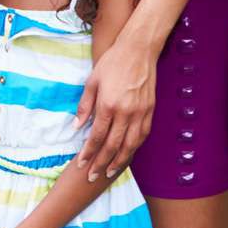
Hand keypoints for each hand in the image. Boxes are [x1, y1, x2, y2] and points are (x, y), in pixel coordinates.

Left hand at [74, 32, 156, 181]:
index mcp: (108, 105)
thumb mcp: (92, 81)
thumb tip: (77, 126)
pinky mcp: (150, 112)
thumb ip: (85, 106)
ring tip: (109, 172)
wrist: (138, 51)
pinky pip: (142, 136)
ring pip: (130, 146)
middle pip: (112, 146)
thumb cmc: (112, 63)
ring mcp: (140, 113)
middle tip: (92, 176)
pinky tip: (127, 155)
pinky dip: (134, 149)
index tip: (81, 163)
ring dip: (119, 161)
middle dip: (101, 164)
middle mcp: (125, 113)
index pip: (96, 136)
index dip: (88, 153)